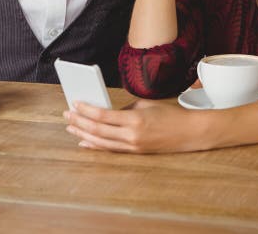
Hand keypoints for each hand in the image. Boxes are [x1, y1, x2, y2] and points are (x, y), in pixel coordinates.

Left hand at [64, 100, 205, 152]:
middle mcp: (132, 135)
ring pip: (101, 142)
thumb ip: (125, 109)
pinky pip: (111, 149)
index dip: (86, 110)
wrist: (190, 133)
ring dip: (84, 134)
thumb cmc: (170, 115)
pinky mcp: (135, 153)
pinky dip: (95, 146)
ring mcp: (133, 146)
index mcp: (135, 119)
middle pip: (98, 130)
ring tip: (70, 127)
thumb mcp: (146, 105)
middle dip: (80, 122)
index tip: (75, 103)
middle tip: (67, 115)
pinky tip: (84, 142)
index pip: (103, 115)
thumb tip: (106, 112)